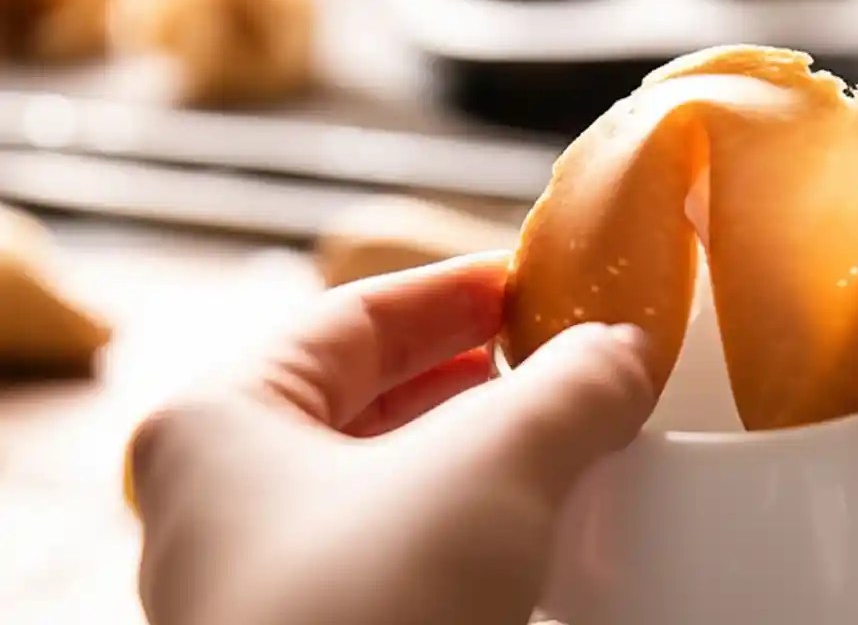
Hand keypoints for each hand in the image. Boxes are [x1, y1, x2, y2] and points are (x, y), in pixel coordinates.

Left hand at [126, 253, 655, 624]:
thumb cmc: (372, 614)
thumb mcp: (493, 467)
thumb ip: (567, 387)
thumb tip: (623, 348)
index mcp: (218, 423)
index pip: (349, 316)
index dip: (453, 289)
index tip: (533, 281)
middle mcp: (222, 503)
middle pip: (365, 396)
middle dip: (471, 372)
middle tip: (557, 353)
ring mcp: (266, 582)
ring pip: (385, 481)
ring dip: (475, 450)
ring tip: (558, 430)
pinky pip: (398, 554)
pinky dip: (466, 524)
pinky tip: (531, 524)